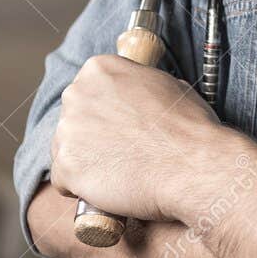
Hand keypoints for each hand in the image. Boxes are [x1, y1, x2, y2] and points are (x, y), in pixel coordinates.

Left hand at [50, 51, 216, 221]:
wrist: (192, 166)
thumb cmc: (187, 127)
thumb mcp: (165, 84)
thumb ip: (135, 84)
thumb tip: (132, 94)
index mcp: (99, 69)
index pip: (88, 92)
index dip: (105, 114)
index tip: (122, 127)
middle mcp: (76, 93)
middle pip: (72, 120)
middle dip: (91, 137)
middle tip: (122, 151)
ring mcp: (68, 130)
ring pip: (66, 150)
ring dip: (87, 162)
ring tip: (121, 170)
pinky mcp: (66, 166)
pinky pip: (64, 181)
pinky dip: (82, 188)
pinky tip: (110, 186)